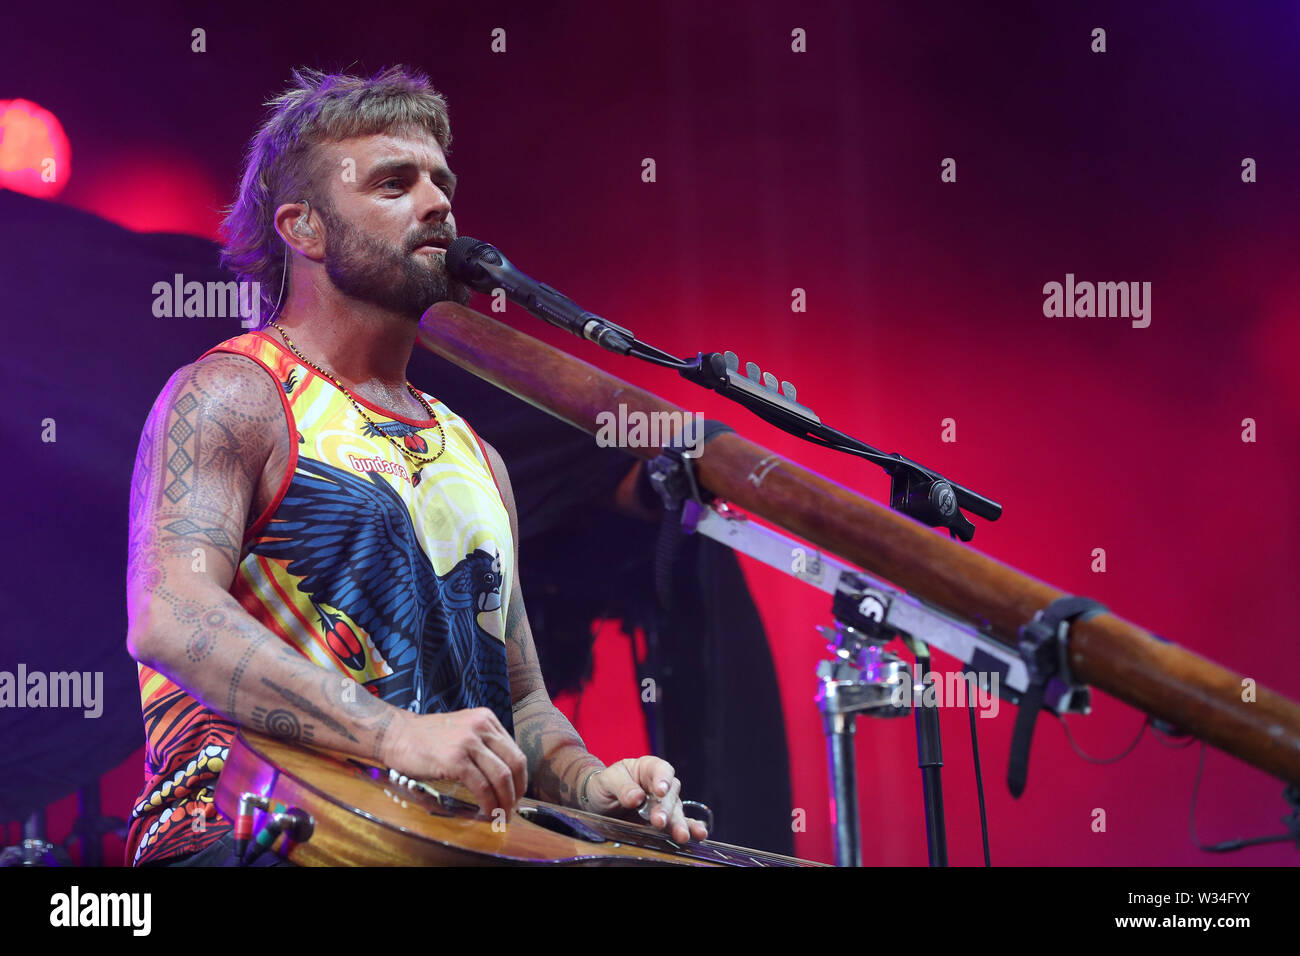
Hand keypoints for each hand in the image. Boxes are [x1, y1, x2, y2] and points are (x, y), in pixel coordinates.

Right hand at [386, 707, 527, 816]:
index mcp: (487, 719)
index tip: (516, 795)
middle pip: (515, 764)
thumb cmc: (427, 738)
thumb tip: (504, 776)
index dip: (520, 778)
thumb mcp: (463, 730)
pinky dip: (489, 803)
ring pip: (502, 776)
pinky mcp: (455, 759)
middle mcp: (482, 726)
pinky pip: (482, 786)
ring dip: (506, 801)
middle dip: (518, 791)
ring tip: (502, 815)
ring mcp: (469, 741)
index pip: (515, 751)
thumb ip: (483, 744)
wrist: (396, 735)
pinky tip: (487, 812)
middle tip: (512, 809)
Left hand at [584, 757, 708, 842]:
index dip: (663, 779)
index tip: (660, 791)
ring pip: (676, 811)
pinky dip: (689, 829)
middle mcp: (659, 785)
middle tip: (659, 821)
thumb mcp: (607, 781)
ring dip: (678, 823)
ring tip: (681, 835)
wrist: (597, 802)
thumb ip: (622, 787)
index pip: (661, 769)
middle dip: (666, 809)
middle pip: (670, 794)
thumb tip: (636, 798)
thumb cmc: (604, 785)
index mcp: (647, 768)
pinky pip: (678, 823)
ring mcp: (663, 804)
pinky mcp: (664, 820)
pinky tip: (698, 835)